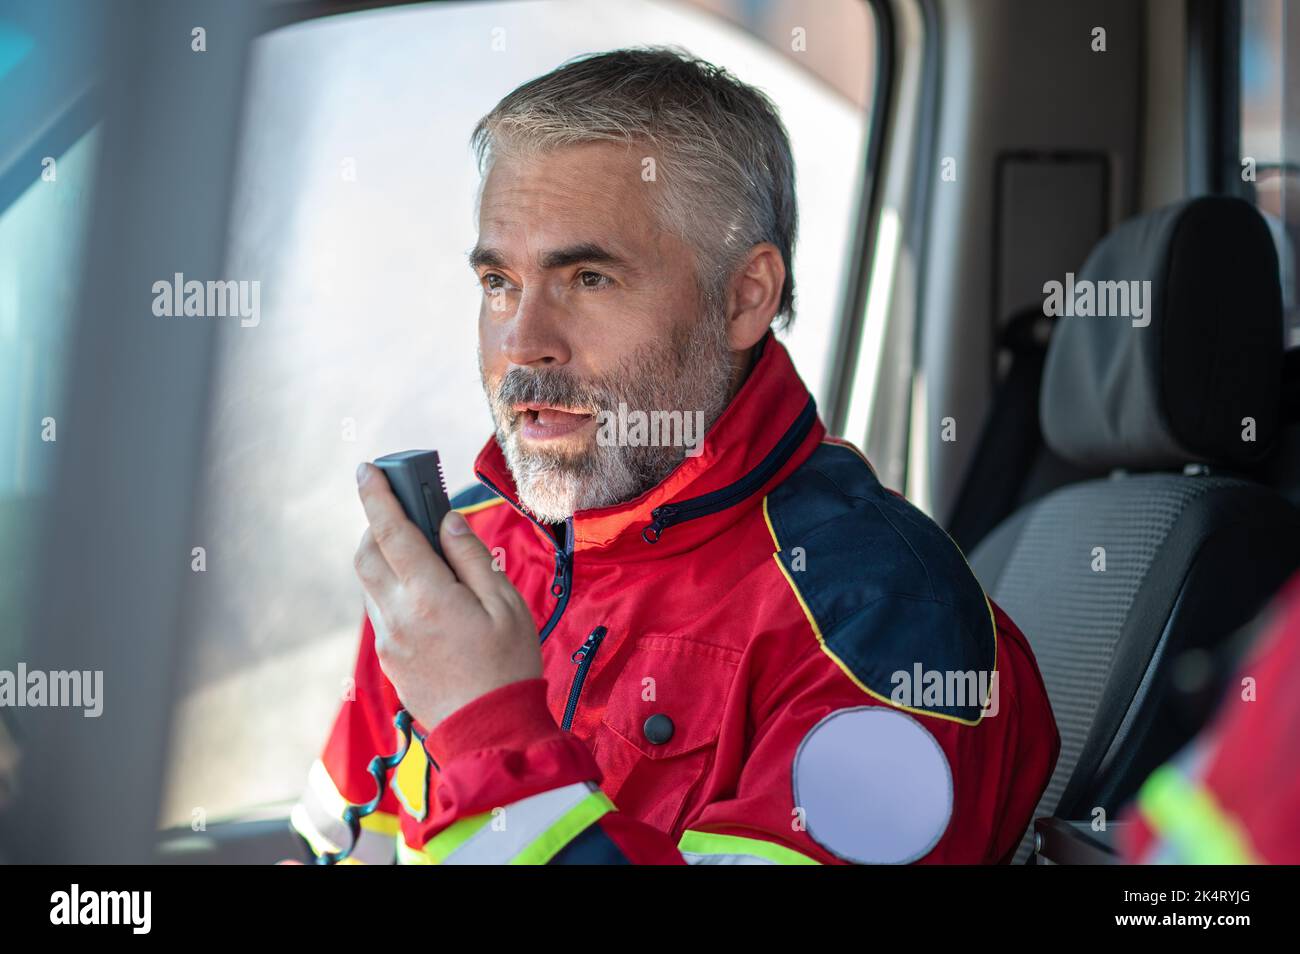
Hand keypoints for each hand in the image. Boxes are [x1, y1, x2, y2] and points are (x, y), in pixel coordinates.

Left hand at [353, 462, 540, 729]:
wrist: (490, 731)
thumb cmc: (507, 666)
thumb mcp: (505, 604)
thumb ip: (471, 557)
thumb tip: (446, 522)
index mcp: (427, 596)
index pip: (391, 532)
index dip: (377, 496)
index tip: (367, 469)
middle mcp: (397, 616)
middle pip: (366, 555)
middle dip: (376, 525)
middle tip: (402, 511)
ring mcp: (388, 641)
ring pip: (370, 585)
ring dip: (385, 559)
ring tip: (421, 554)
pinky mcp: (388, 659)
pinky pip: (381, 611)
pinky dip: (393, 590)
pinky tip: (425, 595)